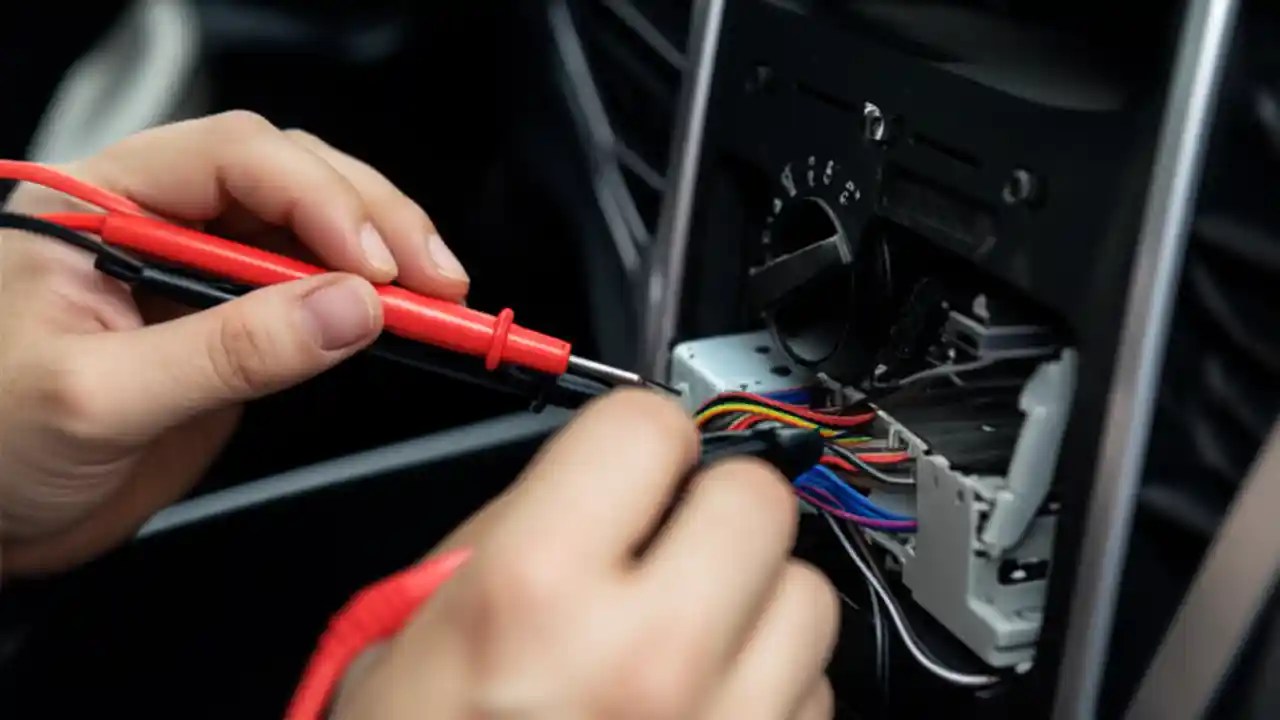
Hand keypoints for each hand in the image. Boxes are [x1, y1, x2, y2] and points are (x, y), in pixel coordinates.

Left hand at [0, 111, 469, 575]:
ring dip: (387, 255)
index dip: (319, 199)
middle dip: (375, 221)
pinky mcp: (236, 326)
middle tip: (435, 281)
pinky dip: (369, 303)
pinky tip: (400, 317)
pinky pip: (317, 291)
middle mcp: (158, 220)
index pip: (234, 158)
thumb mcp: (99, 398)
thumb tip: (347, 309)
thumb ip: (227, 351)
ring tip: (440, 298)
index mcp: (100, 203)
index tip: (372, 266)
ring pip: (316, 226)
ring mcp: (203, 273)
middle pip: (293, 177)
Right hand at [333, 390, 838, 719]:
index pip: (647, 426)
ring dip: (752, 604)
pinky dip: (771, 690)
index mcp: (532, 598)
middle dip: (708, 512)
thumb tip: (597, 482)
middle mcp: (646, 660)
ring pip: (807, 595)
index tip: (631, 464)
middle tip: (663, 551)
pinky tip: (703, 716)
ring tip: (684, 645)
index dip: (634, 440)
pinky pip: (815, 695)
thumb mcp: (401, 644)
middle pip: (755, 499)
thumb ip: (505, 539)